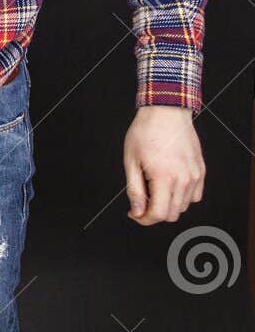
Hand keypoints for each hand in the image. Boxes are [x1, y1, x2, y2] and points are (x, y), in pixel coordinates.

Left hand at [122, 106, 204, 224]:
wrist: (165, 112)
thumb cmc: (144, 132)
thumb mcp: (131, 160)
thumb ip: (135, 189)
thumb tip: (137, 211)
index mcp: (164, 177)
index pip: (158, 214)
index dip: (144, 219)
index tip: (134, 214)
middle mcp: (183, 179)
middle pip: (172, 214)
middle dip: (154, 213)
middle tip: (140, 202)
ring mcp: (195, 176)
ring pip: (183, 206)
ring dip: (167, 204)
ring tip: (153, 188)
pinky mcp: (201, 171)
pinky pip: (194, 195)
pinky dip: (182, 196)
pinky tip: (168, 184)